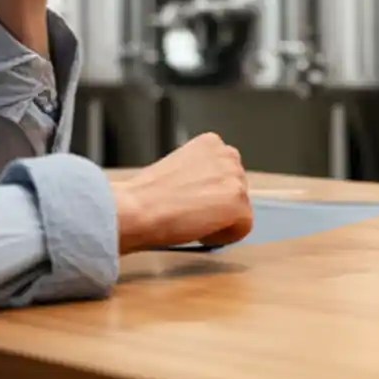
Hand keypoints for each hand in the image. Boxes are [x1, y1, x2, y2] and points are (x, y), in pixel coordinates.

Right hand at [112, 134, 254, 252]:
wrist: (136, 209)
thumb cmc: (144, 195)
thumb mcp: (176, 167)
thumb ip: (199, 173)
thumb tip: (209, 192)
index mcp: (210, 143)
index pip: (226, 171)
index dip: (209, 192)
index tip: (191, 200)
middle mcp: (227, 155)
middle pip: (237, 189)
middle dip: (218, 204)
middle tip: (191, 214)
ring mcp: (235, 178)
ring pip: (241, 208)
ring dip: (221, 220)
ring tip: (192, 221)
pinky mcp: (238, 203)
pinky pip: (243, 228)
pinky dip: (224, 236)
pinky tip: (200, 232)